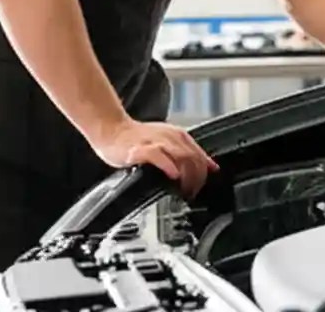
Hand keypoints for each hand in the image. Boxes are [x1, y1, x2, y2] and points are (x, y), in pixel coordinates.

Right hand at [90, 119, 218, 198]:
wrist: (112, 130)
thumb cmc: (138, 139)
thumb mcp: (170, 144)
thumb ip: (190, 154)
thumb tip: (212, 167)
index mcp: (179, 136)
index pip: (201, 156)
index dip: (203, 175)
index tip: (198, 189)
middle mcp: (170, 137)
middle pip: (194, 158)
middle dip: (196, 179)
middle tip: (191, 194)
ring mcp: (155, 141)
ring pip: (182, 156)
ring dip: (187, 176)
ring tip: (183, 190)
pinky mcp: (140, 148)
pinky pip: (158, 155)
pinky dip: (168, 166)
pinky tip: (172, 175)